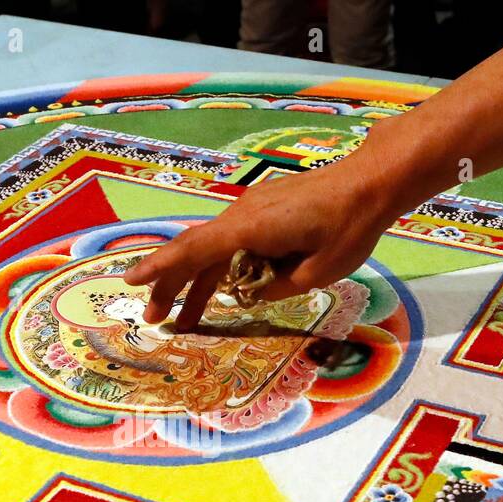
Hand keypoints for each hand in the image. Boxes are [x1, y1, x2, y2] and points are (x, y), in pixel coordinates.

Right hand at [122, 147, 407, 330]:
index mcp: (249, 230)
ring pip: (215, 247)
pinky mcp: (265, 208)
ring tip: (189, 318)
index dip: (160, 270)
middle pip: (196, 251)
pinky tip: (228, 287)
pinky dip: (222, 265)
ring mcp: (253, 208)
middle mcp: (242, 215)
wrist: (372, 182)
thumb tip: (248, 294)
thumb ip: (273, 288)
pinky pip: (233, 239)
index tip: (131, 283)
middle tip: (156, 318)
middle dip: (172, 285)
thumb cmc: (348, 229)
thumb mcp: (313, 275)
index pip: (193, 252)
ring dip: (199, 281)